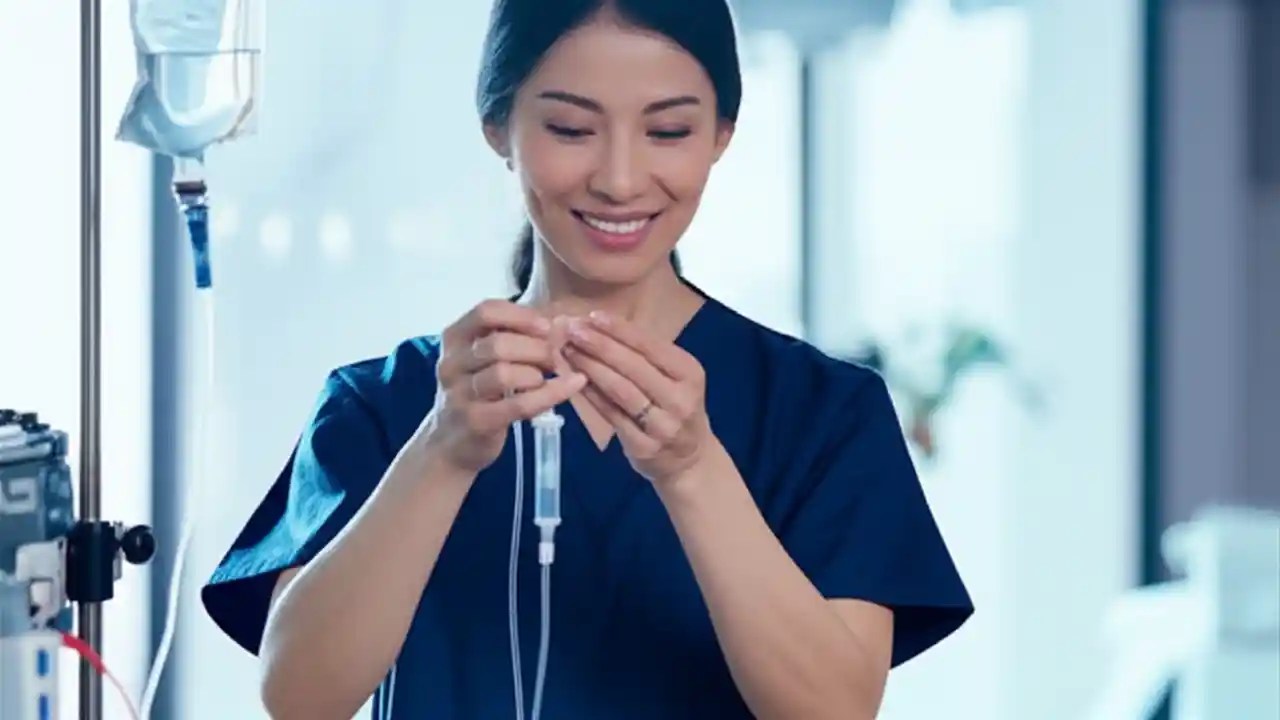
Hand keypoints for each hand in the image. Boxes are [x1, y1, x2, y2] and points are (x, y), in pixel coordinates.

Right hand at [419, 299, 586, 473]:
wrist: (451, 444)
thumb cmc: (478, 393)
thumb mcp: (487, 360)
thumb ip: (516, 338)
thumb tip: (562, 325)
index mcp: (454, 338)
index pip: (486, 311)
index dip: (521, 315)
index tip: (546, 326)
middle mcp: (451, 363)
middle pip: (498, 344)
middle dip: (536, 348)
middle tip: (555, 358)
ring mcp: (459, 394)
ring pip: (504, 373)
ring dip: (537, 373)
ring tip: (549, 377)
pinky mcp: (476, 421)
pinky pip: (519, 404)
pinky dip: (551, 393)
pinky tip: (572, 385)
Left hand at [561, 311, 712, 483]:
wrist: (689, 459)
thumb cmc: (676, 407)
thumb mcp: (676, 378)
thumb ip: (647, 356)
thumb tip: (601, 326)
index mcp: (690, 374)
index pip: (651, 346)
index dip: (620, 330)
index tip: (592, 316)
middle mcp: (679, 399)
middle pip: (634, 367)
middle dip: (600, 345)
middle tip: (572, 330)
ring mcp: (662, 425)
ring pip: (620, 390)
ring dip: (590, 368)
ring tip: (568, 351)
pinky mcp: (643, 446)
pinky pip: (611, 414)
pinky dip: (590, 395)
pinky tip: (574, 380)